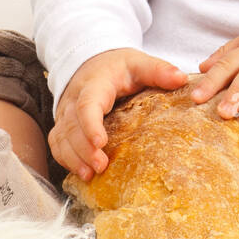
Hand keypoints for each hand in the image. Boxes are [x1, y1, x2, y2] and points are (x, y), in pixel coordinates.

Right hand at [49, 48, 187, 180]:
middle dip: (83, 149)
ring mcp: (66, 113)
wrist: (93, 63)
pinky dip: (66, 159)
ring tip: (90, 175)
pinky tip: (81, 173)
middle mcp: (74, 99)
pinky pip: (57, 144)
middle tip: (100, 167)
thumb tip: (181, 79)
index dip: (91, 124)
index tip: (100, 142)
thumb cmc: (118, 66)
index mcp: (94, 84)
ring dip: (73, 158)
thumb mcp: (138, 63)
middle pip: (72, 126)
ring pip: (62, 137)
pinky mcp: (63, 124)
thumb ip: (158, 70)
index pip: (87, 104)